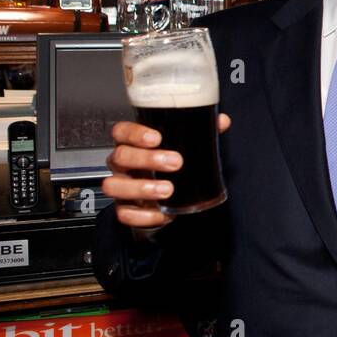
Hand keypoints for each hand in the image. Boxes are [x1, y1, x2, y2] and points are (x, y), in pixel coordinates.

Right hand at [102, 115, 230, 233]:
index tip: (156, 137)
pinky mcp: (124, 209)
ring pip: (114, 185)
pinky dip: (143, 215)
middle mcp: (122, 164)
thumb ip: (200, 133)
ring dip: (141, 188)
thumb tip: (221, 121)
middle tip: (175, 162)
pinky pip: (124, 213)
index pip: (122, 131)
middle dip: (147, 159)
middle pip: (121, 156)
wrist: (162, 199)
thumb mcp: (183, 147)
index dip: (135, 133)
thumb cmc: (168, 166)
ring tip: (168, 189)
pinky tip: (161, 212)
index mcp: (132, 144)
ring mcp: (120, 186)